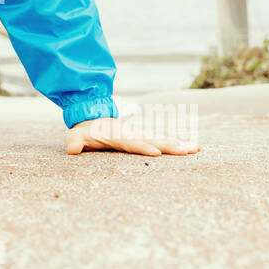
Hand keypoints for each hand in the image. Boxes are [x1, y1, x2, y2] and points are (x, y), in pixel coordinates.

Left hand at [65, 116, 199, 156]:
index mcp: (118, 135)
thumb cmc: (85, 129)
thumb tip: (71, 149)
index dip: (142, 147)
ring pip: (161, 140)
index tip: (156, 152)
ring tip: (196, 148)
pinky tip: (190, 148)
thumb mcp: (76, 135)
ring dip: (178, 144)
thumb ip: (74, 141)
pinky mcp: (143, 138)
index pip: (131, 143)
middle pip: (153, 140)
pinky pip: (161, 142)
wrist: (92, 115)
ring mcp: (139, 135)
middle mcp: (132, 134)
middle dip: (171, 145)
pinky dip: (176, 144)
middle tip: (189, 150)